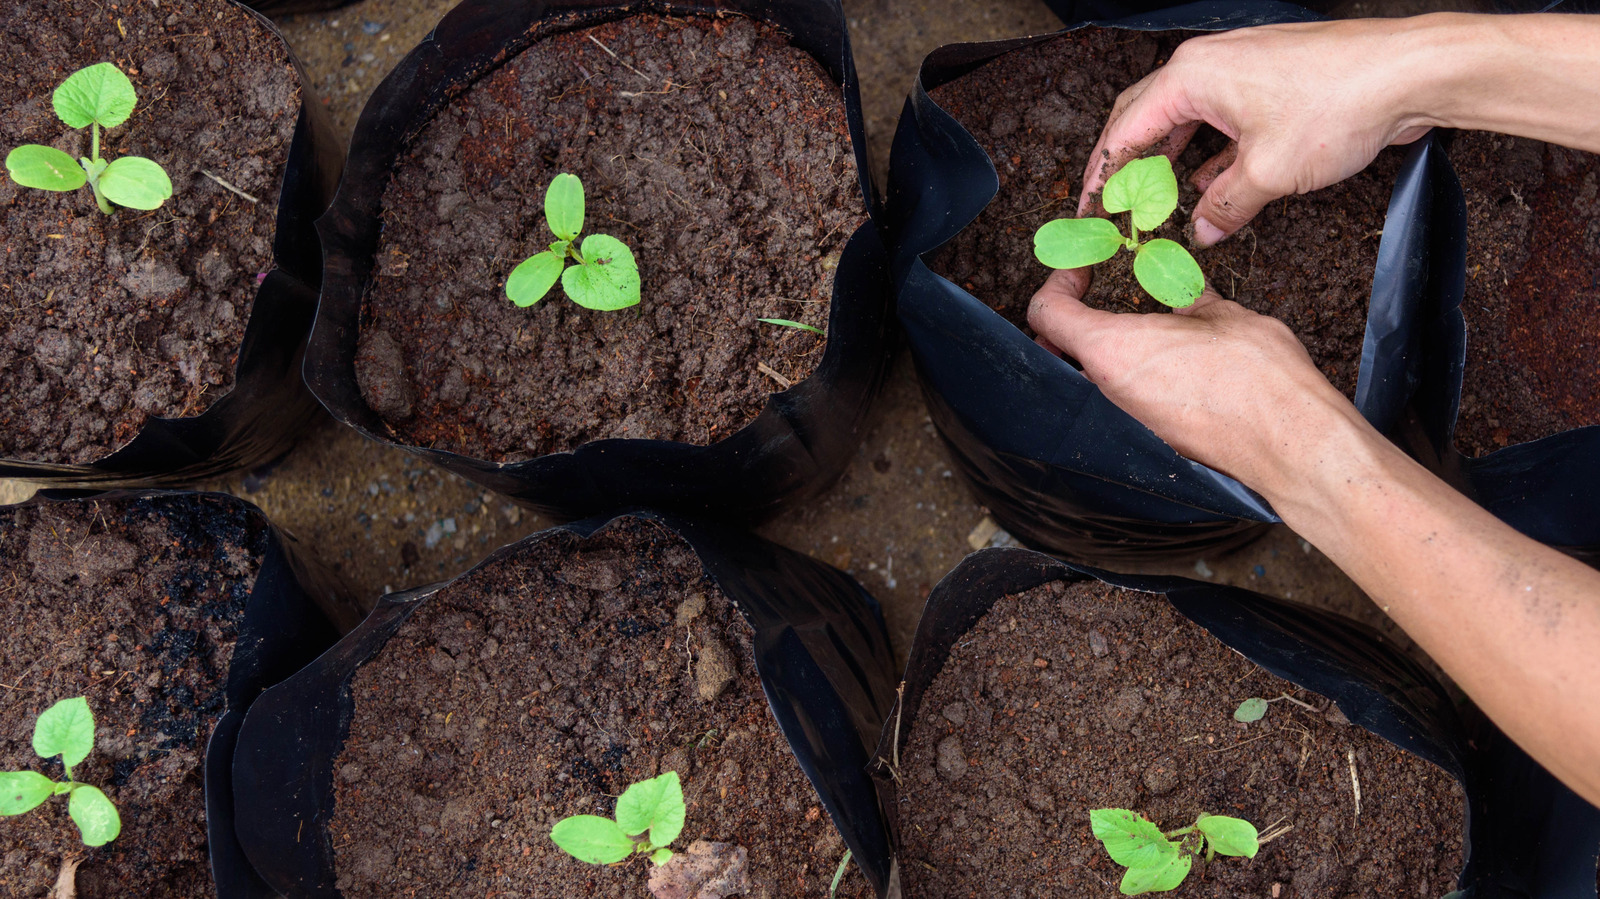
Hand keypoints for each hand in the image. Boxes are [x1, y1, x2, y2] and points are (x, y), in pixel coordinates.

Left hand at [1026, 266, 1365, 492]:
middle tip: (1093, 292)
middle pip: (1059, 348)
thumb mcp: (1220, 314)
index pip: (1048, 313)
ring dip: (1100, 347)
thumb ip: (1187, 296)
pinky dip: (1129, 373)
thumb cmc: (1258, 378)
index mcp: (1113, 351)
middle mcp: (1107, 390)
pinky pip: (1121, 399)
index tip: (1080, 270)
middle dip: (1070, 317)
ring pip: (1088, 376)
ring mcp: (1126, 419)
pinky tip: (1162, 358)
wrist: (1290, 440)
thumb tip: (1179, 284)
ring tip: (1134, 321)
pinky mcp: (1150, 437)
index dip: (1057, 283)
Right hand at [1079, 19, 1435, 246]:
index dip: (1103, 175)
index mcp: (1191, 77)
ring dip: (1171, 163)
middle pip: (1146, 119)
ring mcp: (1240, 70)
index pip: (1125, 130)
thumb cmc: (1340, 101)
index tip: (1090, 207)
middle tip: (1113, 206)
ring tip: (1157, 204)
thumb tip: (1202, 231)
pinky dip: (1209, 154)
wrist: (1409, 72)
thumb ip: (1225, 207)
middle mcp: (1209, 65)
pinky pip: (1221, 120)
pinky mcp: (1269, 82)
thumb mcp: (1270, 172)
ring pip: (1186, 120)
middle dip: (1129, 166)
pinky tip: (1209, 188)